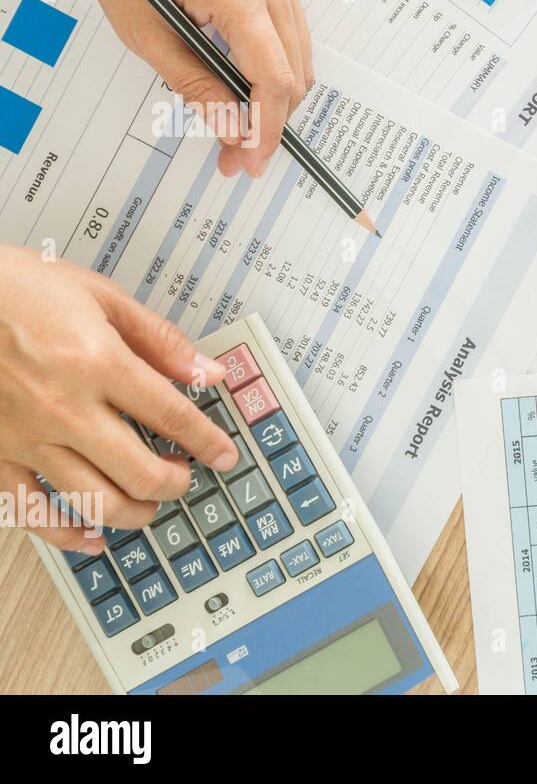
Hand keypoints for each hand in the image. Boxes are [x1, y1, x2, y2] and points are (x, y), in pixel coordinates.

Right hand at [0, 247, 238, 553]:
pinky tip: (91, 536)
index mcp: (98, 363)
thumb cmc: (16, 288)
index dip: (209, 442)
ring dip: (135, 511)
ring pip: (94, 500)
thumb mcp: (99, 295)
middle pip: (140, 472)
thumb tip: (208, 371)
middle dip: (176, 483)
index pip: (173, 417)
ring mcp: (26, 437)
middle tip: (185, 476)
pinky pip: (32, 511)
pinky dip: (66, 533)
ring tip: (150, 502)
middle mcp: (64, 407)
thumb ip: (160, 339)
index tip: (226, 455)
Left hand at [78, 0, 313, 176]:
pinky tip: (249, 90)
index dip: (265, 128)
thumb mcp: (147, 33)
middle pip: (294, 74)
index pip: (272, 78)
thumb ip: (195, 85)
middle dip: (272, 123)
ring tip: (244, 130)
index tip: (250, 162)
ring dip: (277, 100)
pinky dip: (277, 71)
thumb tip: (229, 133)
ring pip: (300, 60)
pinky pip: (292, 38)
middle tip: (240, 158)